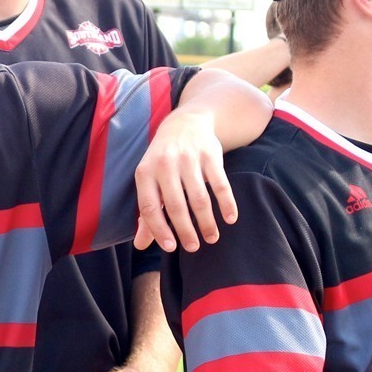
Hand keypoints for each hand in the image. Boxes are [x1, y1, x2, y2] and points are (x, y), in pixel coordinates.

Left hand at [133, 110, 235, 252]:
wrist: (184, 124)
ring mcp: (188, 158)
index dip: (159, 229)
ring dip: (207, 222)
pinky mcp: (210, 155)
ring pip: (199, 198)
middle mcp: (165, 164)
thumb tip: (141, 245)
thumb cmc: (162, 161)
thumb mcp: (149, 180)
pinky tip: (230, 219)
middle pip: (176, 205)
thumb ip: (146, 213)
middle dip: (186, 231)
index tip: (170, 248)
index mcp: (145, 173)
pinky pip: (220, 184)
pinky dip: (227, 204)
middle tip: (194, 248)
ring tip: (211, 238)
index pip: (150, 207)